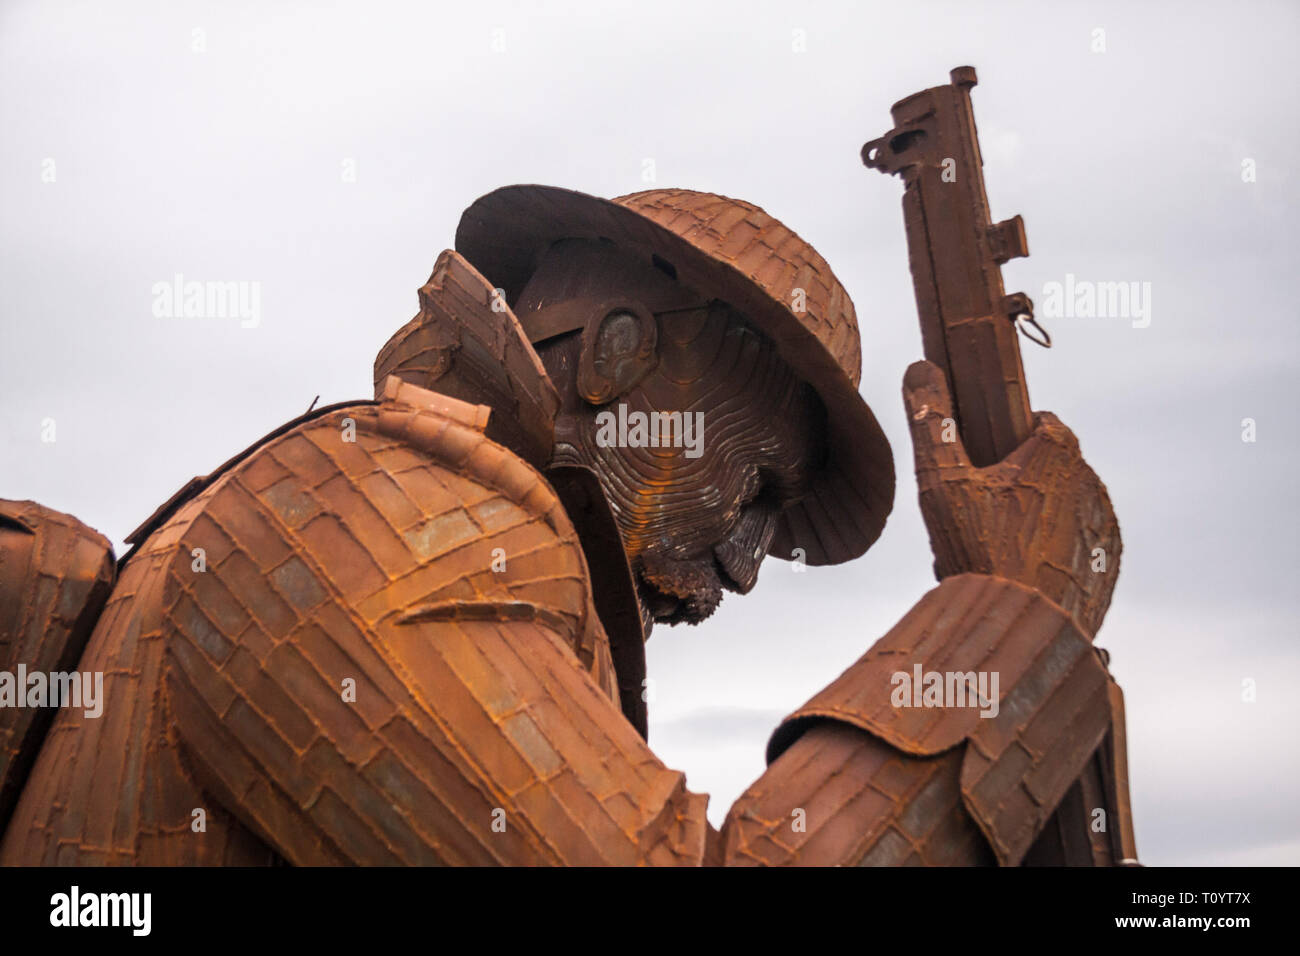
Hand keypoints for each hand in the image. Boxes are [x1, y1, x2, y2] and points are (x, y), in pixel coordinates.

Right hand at [901, 360, 1120, 638]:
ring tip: (994, 549)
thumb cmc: (980, 549)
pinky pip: (1074, 547)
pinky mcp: (1104, 564)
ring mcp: (1100, 525)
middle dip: (1018, 482)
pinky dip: (1050, 553)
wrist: (1019, 625)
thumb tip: (920, 368)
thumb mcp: (942, 480)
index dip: (1013, 436)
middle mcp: (1089, 482)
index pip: (1044, 422)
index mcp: (1056, 452)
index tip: (986, 459)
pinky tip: (1016, 572)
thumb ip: (930, 422)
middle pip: (1049, 468)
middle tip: (978, 513)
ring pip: (1061, 507)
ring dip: (1034, 518)